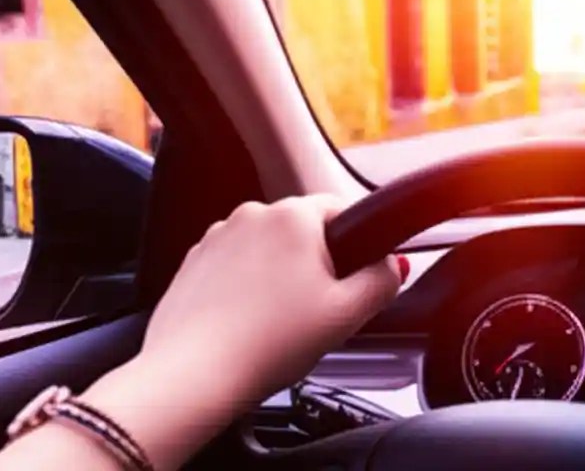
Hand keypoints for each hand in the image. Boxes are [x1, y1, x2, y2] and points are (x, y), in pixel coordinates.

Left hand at [137, 194, 403, 406]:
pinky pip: (234, 269)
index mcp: (293, 216)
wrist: (193, 375)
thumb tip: (392, 267)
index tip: (353, 281)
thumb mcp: (347, 314)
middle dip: (315, 266)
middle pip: (303, 232)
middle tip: (318, 311)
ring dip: (279, 277)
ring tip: (278, 324)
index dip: (356, 246)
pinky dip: (245, 290)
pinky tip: (249, 325)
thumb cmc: (267, 344)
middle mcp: (251, 215)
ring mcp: (216, 238)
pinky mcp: (192, 265)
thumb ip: (383, 282)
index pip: (341, 210)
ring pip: (267, 251)